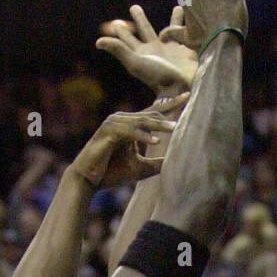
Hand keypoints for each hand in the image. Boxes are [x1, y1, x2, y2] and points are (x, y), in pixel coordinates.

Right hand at [71, 95, 187, 188]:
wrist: (88, 179)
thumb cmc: (111, 173)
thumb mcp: (139, 169)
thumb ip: (155, 164)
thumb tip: (175, 163)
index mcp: (130, 125)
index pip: (153, 112)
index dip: (170, 105)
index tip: (187, 96)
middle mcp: (122, 119)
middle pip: (150, 113)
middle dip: (169, 111)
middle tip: (188, 106)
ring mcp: (114, 123)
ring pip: (141, 121)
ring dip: (159, 125)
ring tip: (176, 128)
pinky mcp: (108, 133)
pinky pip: (129, 132)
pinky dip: (142, 137)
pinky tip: (156, 142)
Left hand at [97, 5, 197, 95]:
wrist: (184, 86)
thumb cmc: (158, 76)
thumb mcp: (135, 62)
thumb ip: (119, 49)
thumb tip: (98, 41)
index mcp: (142, 54)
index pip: (128, 39)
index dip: (122, 32)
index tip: (116, 24)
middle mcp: (155, 50)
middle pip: (145, 30)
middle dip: (140, 19)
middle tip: (134, 7)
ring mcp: (171, 49)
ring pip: (168, 29)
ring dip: (171, 19)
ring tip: (177, 8)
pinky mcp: (186, 48)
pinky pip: (184, 31)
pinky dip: (185, 21)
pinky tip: (187, 11)